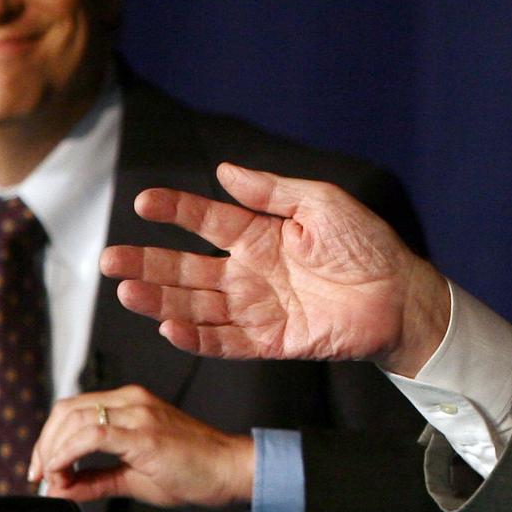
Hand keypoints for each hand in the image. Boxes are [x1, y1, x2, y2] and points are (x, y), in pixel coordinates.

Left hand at [26, 385, 252, 506]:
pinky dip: (68, 455)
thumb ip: (95, 480)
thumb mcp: (133, 476)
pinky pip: (92, 436)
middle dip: (43, 445)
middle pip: (66, 411)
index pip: (72, 410)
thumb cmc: (192, 470)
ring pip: (74, 420)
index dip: (47, 439)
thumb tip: (59, 490)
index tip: (42, 470)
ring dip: (52, 452)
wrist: (230, 469)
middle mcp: (132, 400)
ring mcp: (138, 413)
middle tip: (40, 477)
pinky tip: (64, 473)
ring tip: (56, 480)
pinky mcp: (144, 434)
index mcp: (130, 403)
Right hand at [100, 162, 450, 376]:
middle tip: (109, 261)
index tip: (142, 202)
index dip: (175, 211)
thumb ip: (271, 192)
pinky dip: (196, 336)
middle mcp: (250, 272)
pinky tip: (168, 326)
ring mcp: (258, 309)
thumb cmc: (368, 244)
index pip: (206, 220)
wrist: (403, 294)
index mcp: (260, 235)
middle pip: (188, 270)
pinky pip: (226, 341)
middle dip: (148, 264)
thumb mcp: (321, 203)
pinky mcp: (272, 341)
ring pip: (197, 306)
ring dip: (160, 301)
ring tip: (126, 292)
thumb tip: (223, 170)